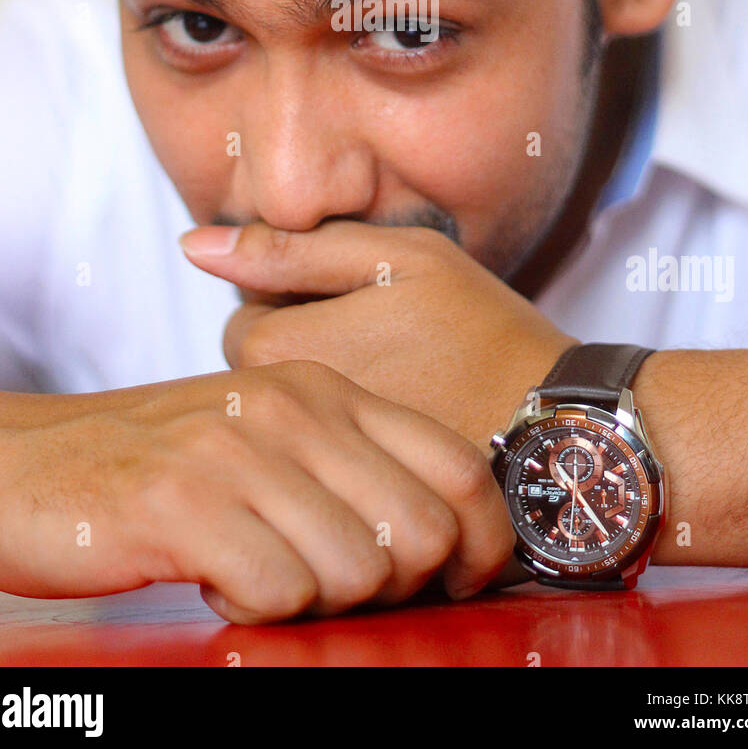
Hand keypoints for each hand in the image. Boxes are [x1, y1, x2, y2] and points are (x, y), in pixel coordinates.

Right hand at [0, 362, 513, 621]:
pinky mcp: (181, 502)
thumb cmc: (160, 464)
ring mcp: (237, 450)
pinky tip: (216, 585)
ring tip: (259, 576)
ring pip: (358, 571)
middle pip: (422, 534)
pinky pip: (278, 593)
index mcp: (326, 390)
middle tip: (327, 587)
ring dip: (315, 603)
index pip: (459, 467)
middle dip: (392, 590)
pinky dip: (254, 611)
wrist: (25, 463)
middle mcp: (292, 408)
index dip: (482, 545)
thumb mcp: (267, 436)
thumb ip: (348, 468)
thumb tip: (447, 548)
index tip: (457, 588)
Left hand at [181, 220, 577, 450]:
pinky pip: (318, 464)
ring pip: (288, 422)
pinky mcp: (340, 504)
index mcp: (277, 348)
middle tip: (383, 352)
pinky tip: (397, 432)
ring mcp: (306, 467)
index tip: (362, 313)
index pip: (244, 323)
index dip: (300, 307)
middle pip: (260, 379)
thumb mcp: (396, 258)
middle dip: (304, 359)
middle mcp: (278, 417)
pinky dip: (345, 448)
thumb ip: (290, 248)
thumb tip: (193, 244)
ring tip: (396, 392)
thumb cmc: (480, 329)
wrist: (554, 422)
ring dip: (320, 404)